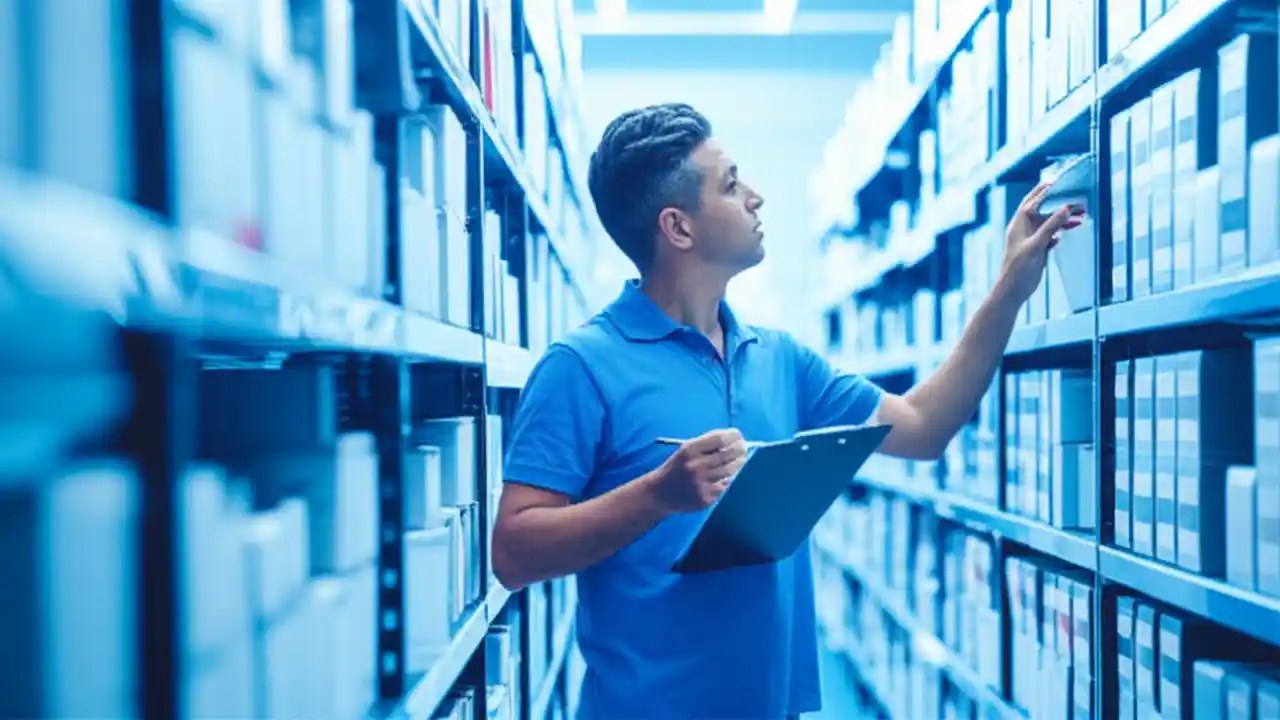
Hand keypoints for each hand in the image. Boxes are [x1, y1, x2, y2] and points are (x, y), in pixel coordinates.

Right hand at [645, 428, 748, 514]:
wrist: (659, 493)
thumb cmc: (677, 467)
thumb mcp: (686, 450)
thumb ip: (707, 444)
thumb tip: (735, 438)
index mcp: (689, 450)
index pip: (719, 439)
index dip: (733, 436)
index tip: (739, 435)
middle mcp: (695, 466)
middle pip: (727, 455)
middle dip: (740, 449)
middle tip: (744, 448)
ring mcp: (701, 484)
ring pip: (729, 471)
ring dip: (738, 464)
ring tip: (741, 460)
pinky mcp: (705, 499)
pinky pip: (724, 486)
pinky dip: (727, 480)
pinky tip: (726, 476)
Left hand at [999, 182, 1085, 302]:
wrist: (1013, 290)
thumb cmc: (1019, 267)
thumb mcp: (1036, 245)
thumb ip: (1050, 226)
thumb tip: (1065, 208)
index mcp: (1019, 223)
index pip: (1033, 201)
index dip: (1045, 190)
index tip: (1059, 181)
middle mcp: (1025, 229)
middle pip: (1044, 210)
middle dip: (1060, 203)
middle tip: (1078, 199)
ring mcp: (1031, 239)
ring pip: (1050, 223)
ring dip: (1064, 218)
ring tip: (1082, 214)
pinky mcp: (1038, 249)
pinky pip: (1051, 235)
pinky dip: (1060, 231)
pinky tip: (1070, 230)